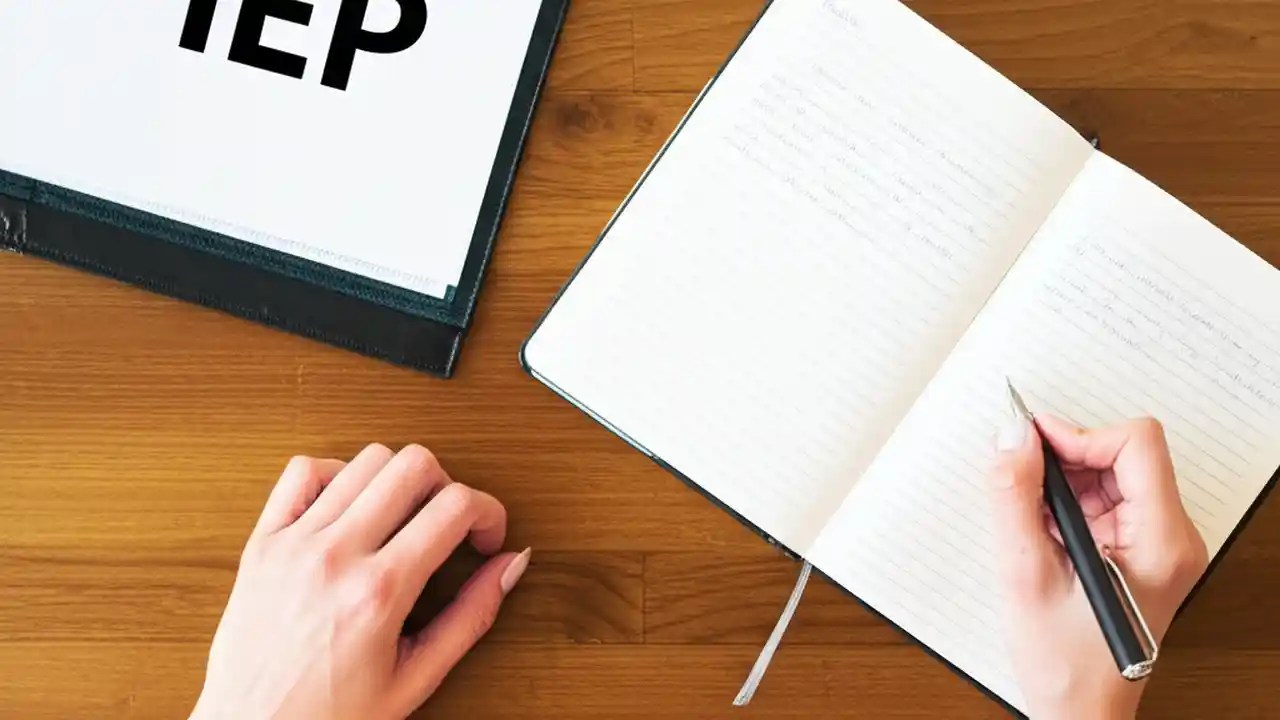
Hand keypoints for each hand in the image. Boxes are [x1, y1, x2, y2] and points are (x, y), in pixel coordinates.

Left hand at [190, 444, 530, 719]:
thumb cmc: (329, 716)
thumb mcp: (417, 677)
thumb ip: (472, 615)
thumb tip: (513, 564)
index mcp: (379, 592)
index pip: (455, 505)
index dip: (488, 512)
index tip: (486, 536)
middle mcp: (335, 556)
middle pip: (413, 464)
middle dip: (448, 486)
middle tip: (447, 525)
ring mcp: (294, 543)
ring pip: (366, 459)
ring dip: (398, 480)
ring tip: (401, 520)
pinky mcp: (262, 541)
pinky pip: (304, 471)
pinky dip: (337, 475)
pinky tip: (351, 509)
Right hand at [988, 415, 1207, 719]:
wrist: (1079, 708)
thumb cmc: (1064, 662)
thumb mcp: (1025, 573)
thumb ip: (1015, 497)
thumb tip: (1011, 437)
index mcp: (1161, 542)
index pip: (1137, 445)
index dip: (1079, 435)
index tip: (1034, 443)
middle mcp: (1173, 536)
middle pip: (1124, 454)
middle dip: (1066, 458)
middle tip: (1021, 480)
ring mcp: (1160, 542)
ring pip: (1113, 471)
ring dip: (1064, 481)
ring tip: (1031, 519)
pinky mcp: (1142, 546)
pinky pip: (1107, 497)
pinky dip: (1069, 501)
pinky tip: (1043, 532)